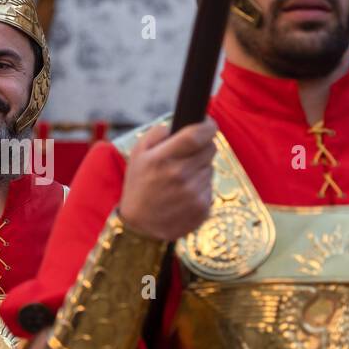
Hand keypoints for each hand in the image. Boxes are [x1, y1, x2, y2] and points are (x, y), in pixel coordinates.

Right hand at [119, 119, 216, 239]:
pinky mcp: (202, 208)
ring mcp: (193, 193)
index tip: (209, 124)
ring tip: (181, 179)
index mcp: (162, 159)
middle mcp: (179, 175)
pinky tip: (185, 194)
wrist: (140, 225)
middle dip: (203, 147)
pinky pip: (210, 187)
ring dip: (200, 169)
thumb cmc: (139, 185)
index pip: (197, 135)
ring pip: (210, 168)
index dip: (208, 126)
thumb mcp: (138, 153)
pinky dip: (201, 187)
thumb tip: (179, 125)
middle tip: (189, 154)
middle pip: (210, 149)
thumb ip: (158, 133)